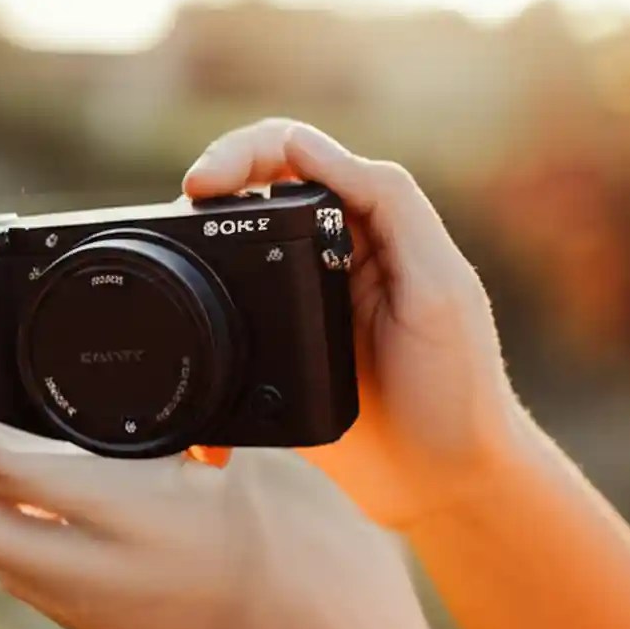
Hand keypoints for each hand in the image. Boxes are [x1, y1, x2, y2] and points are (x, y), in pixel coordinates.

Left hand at [0, 337, 466, 628]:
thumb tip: (169, 400)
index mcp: (134, 522)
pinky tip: (23, 484)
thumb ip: (212, 430)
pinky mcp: (107, 622)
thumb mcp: (274, 475)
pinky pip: (23, 567)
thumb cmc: (324, 580)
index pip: (5, 471)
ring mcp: (94, 608)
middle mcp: (93, 574)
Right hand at [184, 119, 526, 528]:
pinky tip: (189, 327)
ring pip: (225, 257)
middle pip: (249, 195)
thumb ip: (388, 204)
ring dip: (192, 251)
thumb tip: (304, 143)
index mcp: (365, 227)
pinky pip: (219, 328)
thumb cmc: (457, 384)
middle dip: (206, 191)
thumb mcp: (437, 283)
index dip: (243, 154)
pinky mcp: (268, 359)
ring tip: (172, 261)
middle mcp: (325, 258)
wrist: (439, 485)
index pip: (295, 158)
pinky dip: (197, 331)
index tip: (204, 182)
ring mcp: (292, 309)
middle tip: (179, 214)